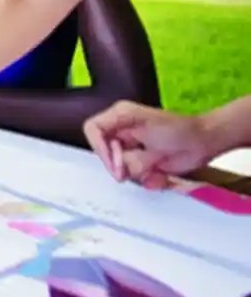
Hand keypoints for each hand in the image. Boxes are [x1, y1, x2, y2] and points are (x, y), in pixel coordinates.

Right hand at [83, 101, 216, 189]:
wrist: (204, 142)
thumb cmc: (177, 129)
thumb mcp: (143, 127)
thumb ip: (122, 145)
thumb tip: (115, 169)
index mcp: (118, 116)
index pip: (93, 130)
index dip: (99, 148)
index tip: (114, 164)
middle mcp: (121, 132)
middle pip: (104, 152)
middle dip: (120, 165)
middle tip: (133, 172)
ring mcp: (132, 148)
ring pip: (120, 168)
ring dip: (137, 173)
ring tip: (155, 170)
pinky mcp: (142, 163)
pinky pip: (135, 177)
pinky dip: (148, 180)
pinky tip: (160, 176)